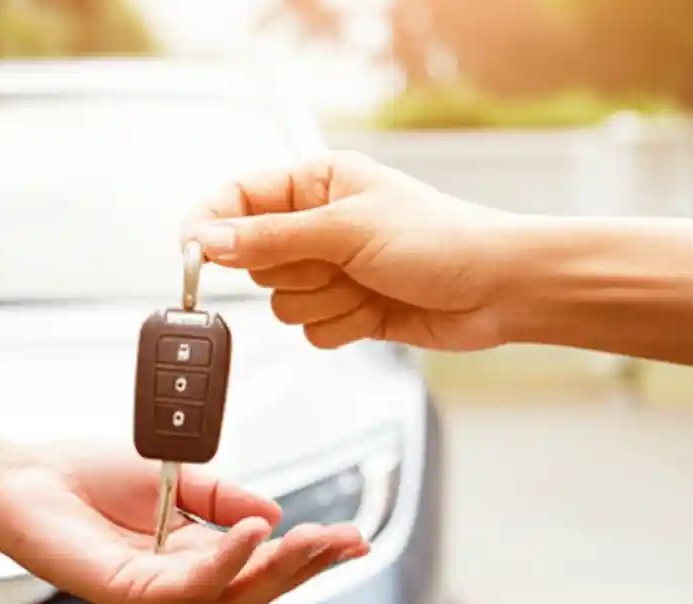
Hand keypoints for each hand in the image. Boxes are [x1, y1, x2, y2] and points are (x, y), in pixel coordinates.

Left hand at [0, 444, 368, 603]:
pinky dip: (226, 559)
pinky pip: (188, 585)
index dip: (309, 554)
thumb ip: (222, 496)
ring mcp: (153, 592)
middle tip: (346, 542)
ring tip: (311, 540)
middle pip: (257, 587)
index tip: (352, 536)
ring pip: (231, 594)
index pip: (261, 564)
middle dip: (307, 566)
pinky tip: (253, 535)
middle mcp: (177, 579)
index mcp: (191, 553)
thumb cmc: (84, 476)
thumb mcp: (175, 474)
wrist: (25, 476)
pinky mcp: (127, 593)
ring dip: (278, 567)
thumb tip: (271, 511)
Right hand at [183, 151, 519, 350]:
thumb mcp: (347, 230)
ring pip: (281, 302)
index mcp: (317, 183)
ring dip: (324, 302)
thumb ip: (271, 238)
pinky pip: (310, 331)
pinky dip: (342, 326)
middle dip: (295, 271)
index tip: (193, 253)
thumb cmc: (442, 240)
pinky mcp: (346, 310)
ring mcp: (332, 271)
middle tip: (337, 262)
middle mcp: (319, 225)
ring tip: (368, 285)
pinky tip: (378, 309)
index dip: (210, 224)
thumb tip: (208, 240)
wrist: (499, 290)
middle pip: (255, 261)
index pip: (238, 199)